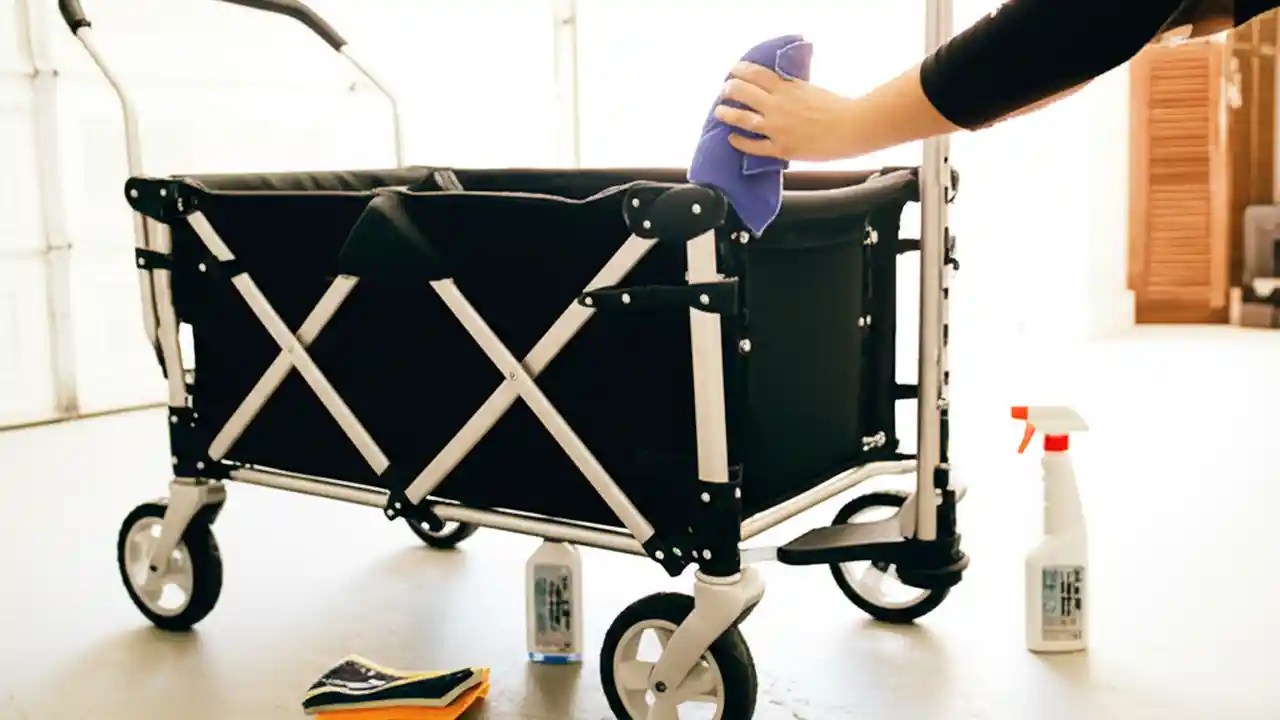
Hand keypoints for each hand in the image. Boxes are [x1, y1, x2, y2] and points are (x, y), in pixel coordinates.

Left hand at [714, 61, 856, 161]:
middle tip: (725, 91)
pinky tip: (732, 138)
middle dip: (729, 90)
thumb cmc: (838, 107)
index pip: (754, 73)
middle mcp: (777, 105)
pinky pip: (753, 146)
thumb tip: (779, 86)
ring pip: (741, 118)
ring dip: (727, 113)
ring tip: (720, 111)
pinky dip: (739, 141)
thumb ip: (791, 87)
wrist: (851, 127)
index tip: (734, 71)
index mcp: (786, 87)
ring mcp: (777, 127)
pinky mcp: (781, 147)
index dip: (739, 71)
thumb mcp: (809, 88)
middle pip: (742, 92)